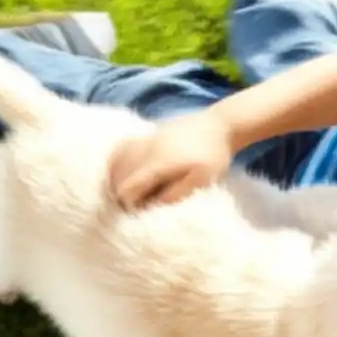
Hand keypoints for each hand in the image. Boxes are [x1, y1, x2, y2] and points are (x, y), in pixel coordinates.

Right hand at [108, 108, 233, 208]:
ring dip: (116, 175)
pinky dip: (119, 158)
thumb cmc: (214, 156)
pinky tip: (123, 168)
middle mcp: (147, 149)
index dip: (127, 202)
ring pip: (118, 157)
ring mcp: (147, 138)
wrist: (221, 124)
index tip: (133, 212)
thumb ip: (178, 193)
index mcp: (158, 164)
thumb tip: (154, 205)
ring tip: (123, 188)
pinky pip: (125, 145)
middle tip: (129, 204)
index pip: (130, 186)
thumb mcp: (202, 180)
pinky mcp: (150, 132)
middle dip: (119, 190)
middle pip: (119, 173)